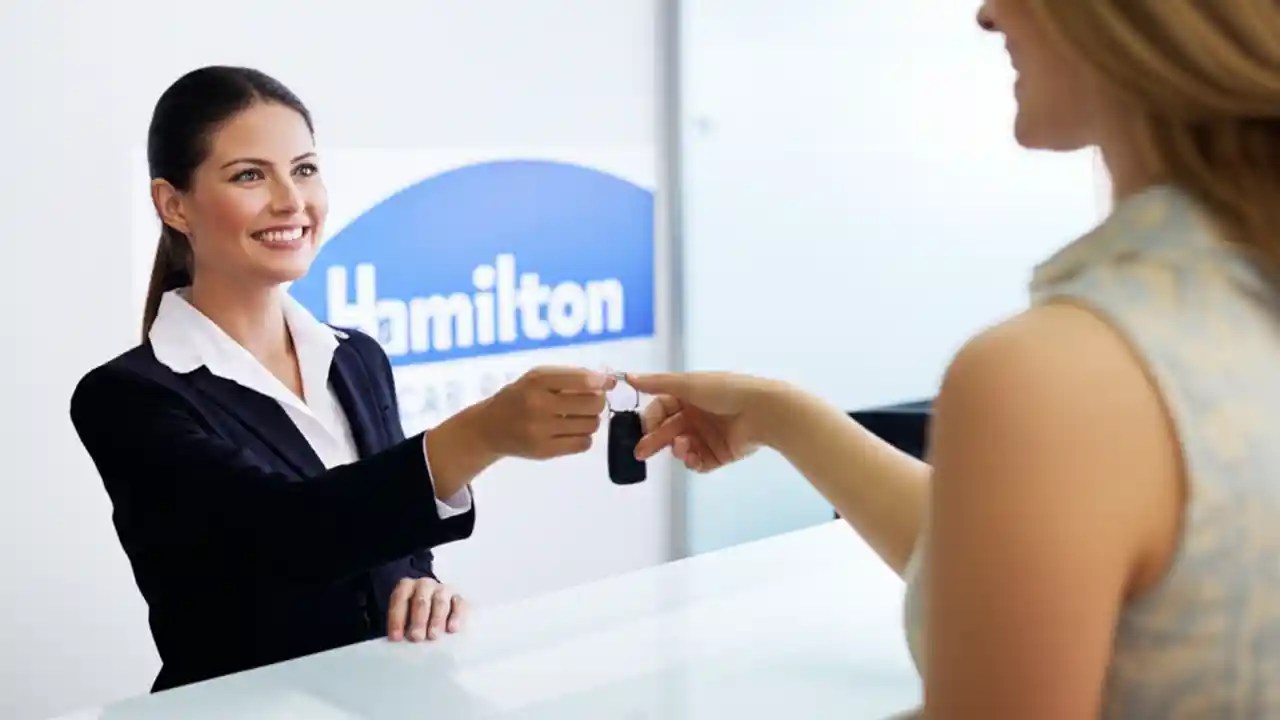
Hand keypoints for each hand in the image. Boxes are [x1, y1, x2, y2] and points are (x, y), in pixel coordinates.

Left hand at [386, 577, 465, 642]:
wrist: (429, 607)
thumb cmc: (410, 616)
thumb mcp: (401, 618)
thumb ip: (400, 627)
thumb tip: (400, 641)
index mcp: (405, 587)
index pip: (399, 600)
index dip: (396, 619)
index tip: (396, 638)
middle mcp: (424, 585)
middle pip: (421, 601)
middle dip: (418, 621)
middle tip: (416, 638)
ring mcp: (442, 590)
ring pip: (440, 602)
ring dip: (436, 620)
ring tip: (433, 636)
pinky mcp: (457, 597)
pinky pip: (459, 605)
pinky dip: (456, 616)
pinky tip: (452, 628)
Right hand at [475, 366, 609, 459]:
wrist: (490, 428)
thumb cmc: (519, 397)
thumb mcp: (537, 378)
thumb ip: (571, 376)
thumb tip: (608, 381)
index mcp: (537, 381)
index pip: (581, 380)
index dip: (601, 381)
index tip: (607, 382)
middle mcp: (539, 405)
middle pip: (592, 404)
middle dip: (598, 401)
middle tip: (590, 402)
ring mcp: (541, 431)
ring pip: (591, 425)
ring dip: (591, 420)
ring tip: (578, 417)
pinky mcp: (545, 451)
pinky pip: (583, 444)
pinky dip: (585, 437)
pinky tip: (573, 432)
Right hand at [627, 371, 784, 472]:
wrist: (762, 411)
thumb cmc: (725, 391)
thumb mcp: (688, 384)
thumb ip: (657, 383)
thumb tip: (628, 376)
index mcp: (689, 396)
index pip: (661, 409)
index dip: (650, 418)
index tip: (642, 428)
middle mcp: (696, 415)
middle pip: (667, 431)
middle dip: (654, 441)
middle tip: (640, 453)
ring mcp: (708, 436)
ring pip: (681, 448)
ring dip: (677, 449)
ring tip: (683, 447)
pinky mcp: (719, 455)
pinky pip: (698, 462)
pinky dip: (693, 461)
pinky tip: (693, 457)